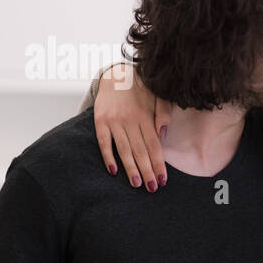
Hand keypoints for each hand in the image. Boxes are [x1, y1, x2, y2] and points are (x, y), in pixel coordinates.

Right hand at [93, 63, 171, 190]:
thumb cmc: (141, 88)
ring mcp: (113, 121)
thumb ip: (163, 113)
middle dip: (147, 171)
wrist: (115, 73)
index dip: (159, 164)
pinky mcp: (99, 120)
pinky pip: (103, 142)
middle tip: (152, 188)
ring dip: (130, 168)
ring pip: (124, 149)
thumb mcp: (158, 95)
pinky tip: (113, 171)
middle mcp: (129, 120)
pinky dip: (108, 156)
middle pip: (140, 150)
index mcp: (145, 116)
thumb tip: (163, 134)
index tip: (163, 180)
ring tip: (137, 184)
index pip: (154, 145)